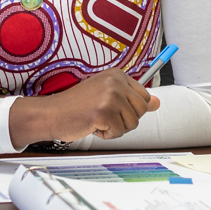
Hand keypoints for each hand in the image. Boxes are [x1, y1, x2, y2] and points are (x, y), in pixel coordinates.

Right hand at [12, 70, 159, 145]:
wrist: (52, 114)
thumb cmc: (76, 107)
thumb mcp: (107, 97)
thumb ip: (132, 99)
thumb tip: (158, 103)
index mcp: (117, 75)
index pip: (144, 96)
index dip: (131, 109)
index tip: (114, 109)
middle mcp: (116, 82)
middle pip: (141, 110)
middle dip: (125, 120)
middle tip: (104, 116)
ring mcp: (110, 96)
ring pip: (132, 123)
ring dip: (116, 128)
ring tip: (97, 120)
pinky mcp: (104, 112)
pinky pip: (119, 132)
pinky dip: (107, 134)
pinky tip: (92, 126)